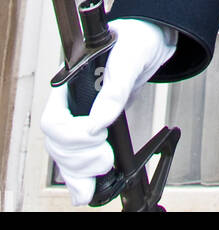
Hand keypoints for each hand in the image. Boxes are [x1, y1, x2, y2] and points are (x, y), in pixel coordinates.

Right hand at [40, 18, 176, 205]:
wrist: (153, 41)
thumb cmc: (138, 38)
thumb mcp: (130, 56)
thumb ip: (115, 88)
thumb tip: (100, 121)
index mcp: (71, 82)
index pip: (53, 121)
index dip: (73, 135)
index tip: (99, 134)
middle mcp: (71, 102)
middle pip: (56, 144)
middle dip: (80, 157)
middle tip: (106, 155)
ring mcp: (81, 117)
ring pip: (64, 157)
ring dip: (80, 171)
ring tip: (105, 167)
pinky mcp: (94, 130)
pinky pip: (77, 160)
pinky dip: (80, 179)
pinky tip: (87, 191)